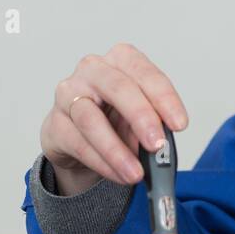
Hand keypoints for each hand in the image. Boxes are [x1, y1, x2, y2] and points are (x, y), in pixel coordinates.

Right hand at [40, 43, 188, 195]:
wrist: (79, 136)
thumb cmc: (116, 118)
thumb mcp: (140, 118)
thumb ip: (152, 126)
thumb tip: (160, 145)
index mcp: (121, 59)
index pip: (145, 73)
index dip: (165, 99)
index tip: (179, 124)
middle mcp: (93, 70)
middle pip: (117, 87)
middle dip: (141, 117)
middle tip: (157, 145)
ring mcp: (68, 94)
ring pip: (91, 119)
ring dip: (117, 150)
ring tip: (135, 173)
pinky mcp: (54, 123)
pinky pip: (78, 143)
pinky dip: (101, 162)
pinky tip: (117, 174)